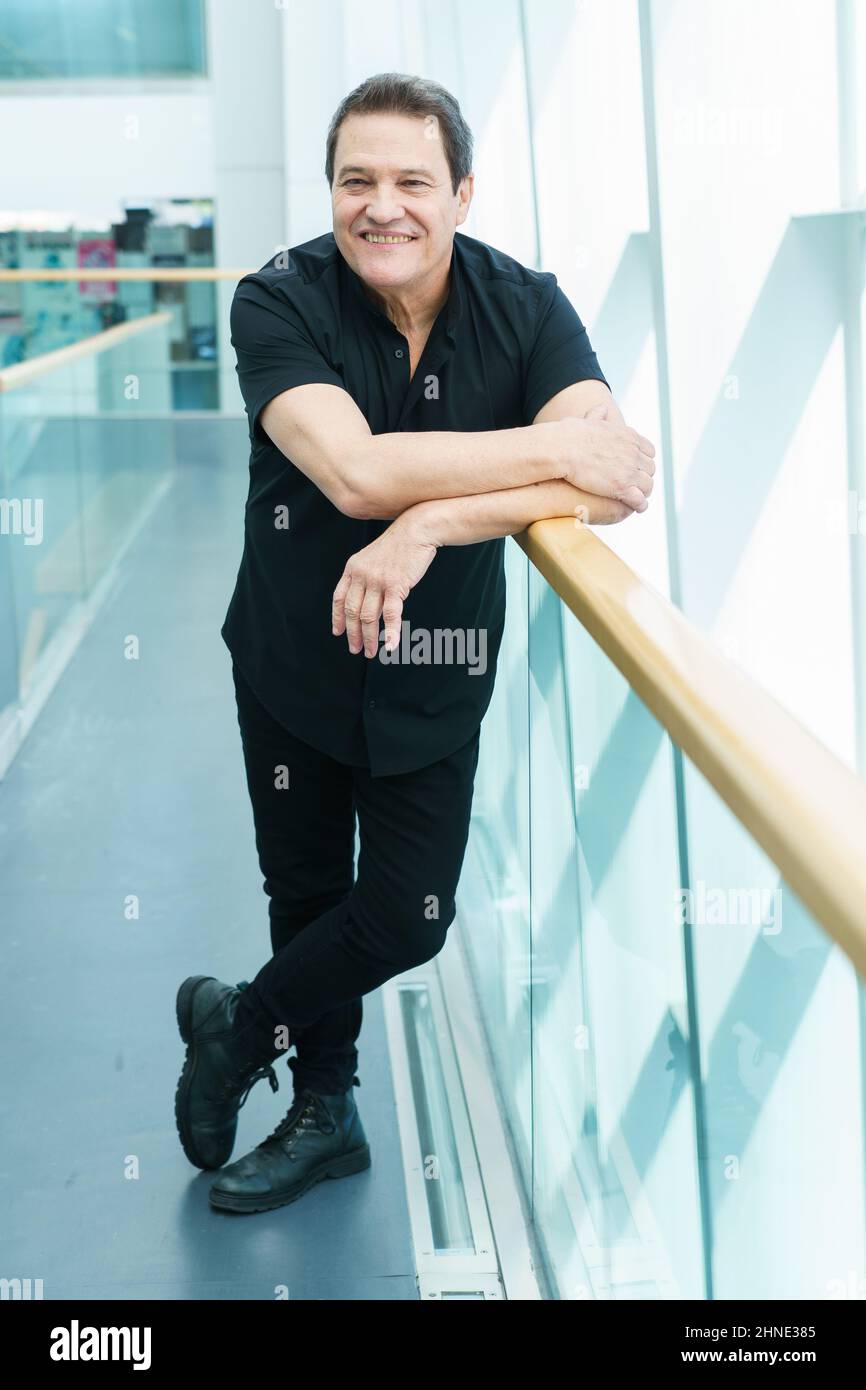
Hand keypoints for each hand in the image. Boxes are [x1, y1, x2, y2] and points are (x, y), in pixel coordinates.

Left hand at [332, 511, 438, 656]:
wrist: (416, 530)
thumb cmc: (398, 545)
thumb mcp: (372, 557)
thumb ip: (365, 576)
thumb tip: (364, 599)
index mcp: (353, 568)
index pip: (339, 598)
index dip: (337, 618)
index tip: (338, 632)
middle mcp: (361, 575)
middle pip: (352, 611)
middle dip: (353, 634)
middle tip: (356, 649)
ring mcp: (377, 580)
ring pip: (369, 617)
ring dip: (369, 638)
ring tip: (371, 651)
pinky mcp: (395, 585)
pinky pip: (391, 615)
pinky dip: (391, 633)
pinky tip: (391, 645)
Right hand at [572, 403, 640, 523]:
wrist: (562, 448)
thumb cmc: (569, 435)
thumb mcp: (589, 420)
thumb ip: (598, 415)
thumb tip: (603, 408)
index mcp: (628, 436)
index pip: (649, 450)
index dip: (643, 461)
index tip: (636, 468)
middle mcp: (633, 452)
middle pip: (650, 468)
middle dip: (644, 477)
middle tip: (636, 486)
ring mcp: (629, 469)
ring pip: (648, 485)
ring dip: (643, 492)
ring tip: (638, 499)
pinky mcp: (621, 486)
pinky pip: (640, 499)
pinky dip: (640, 504)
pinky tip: (636, 507)